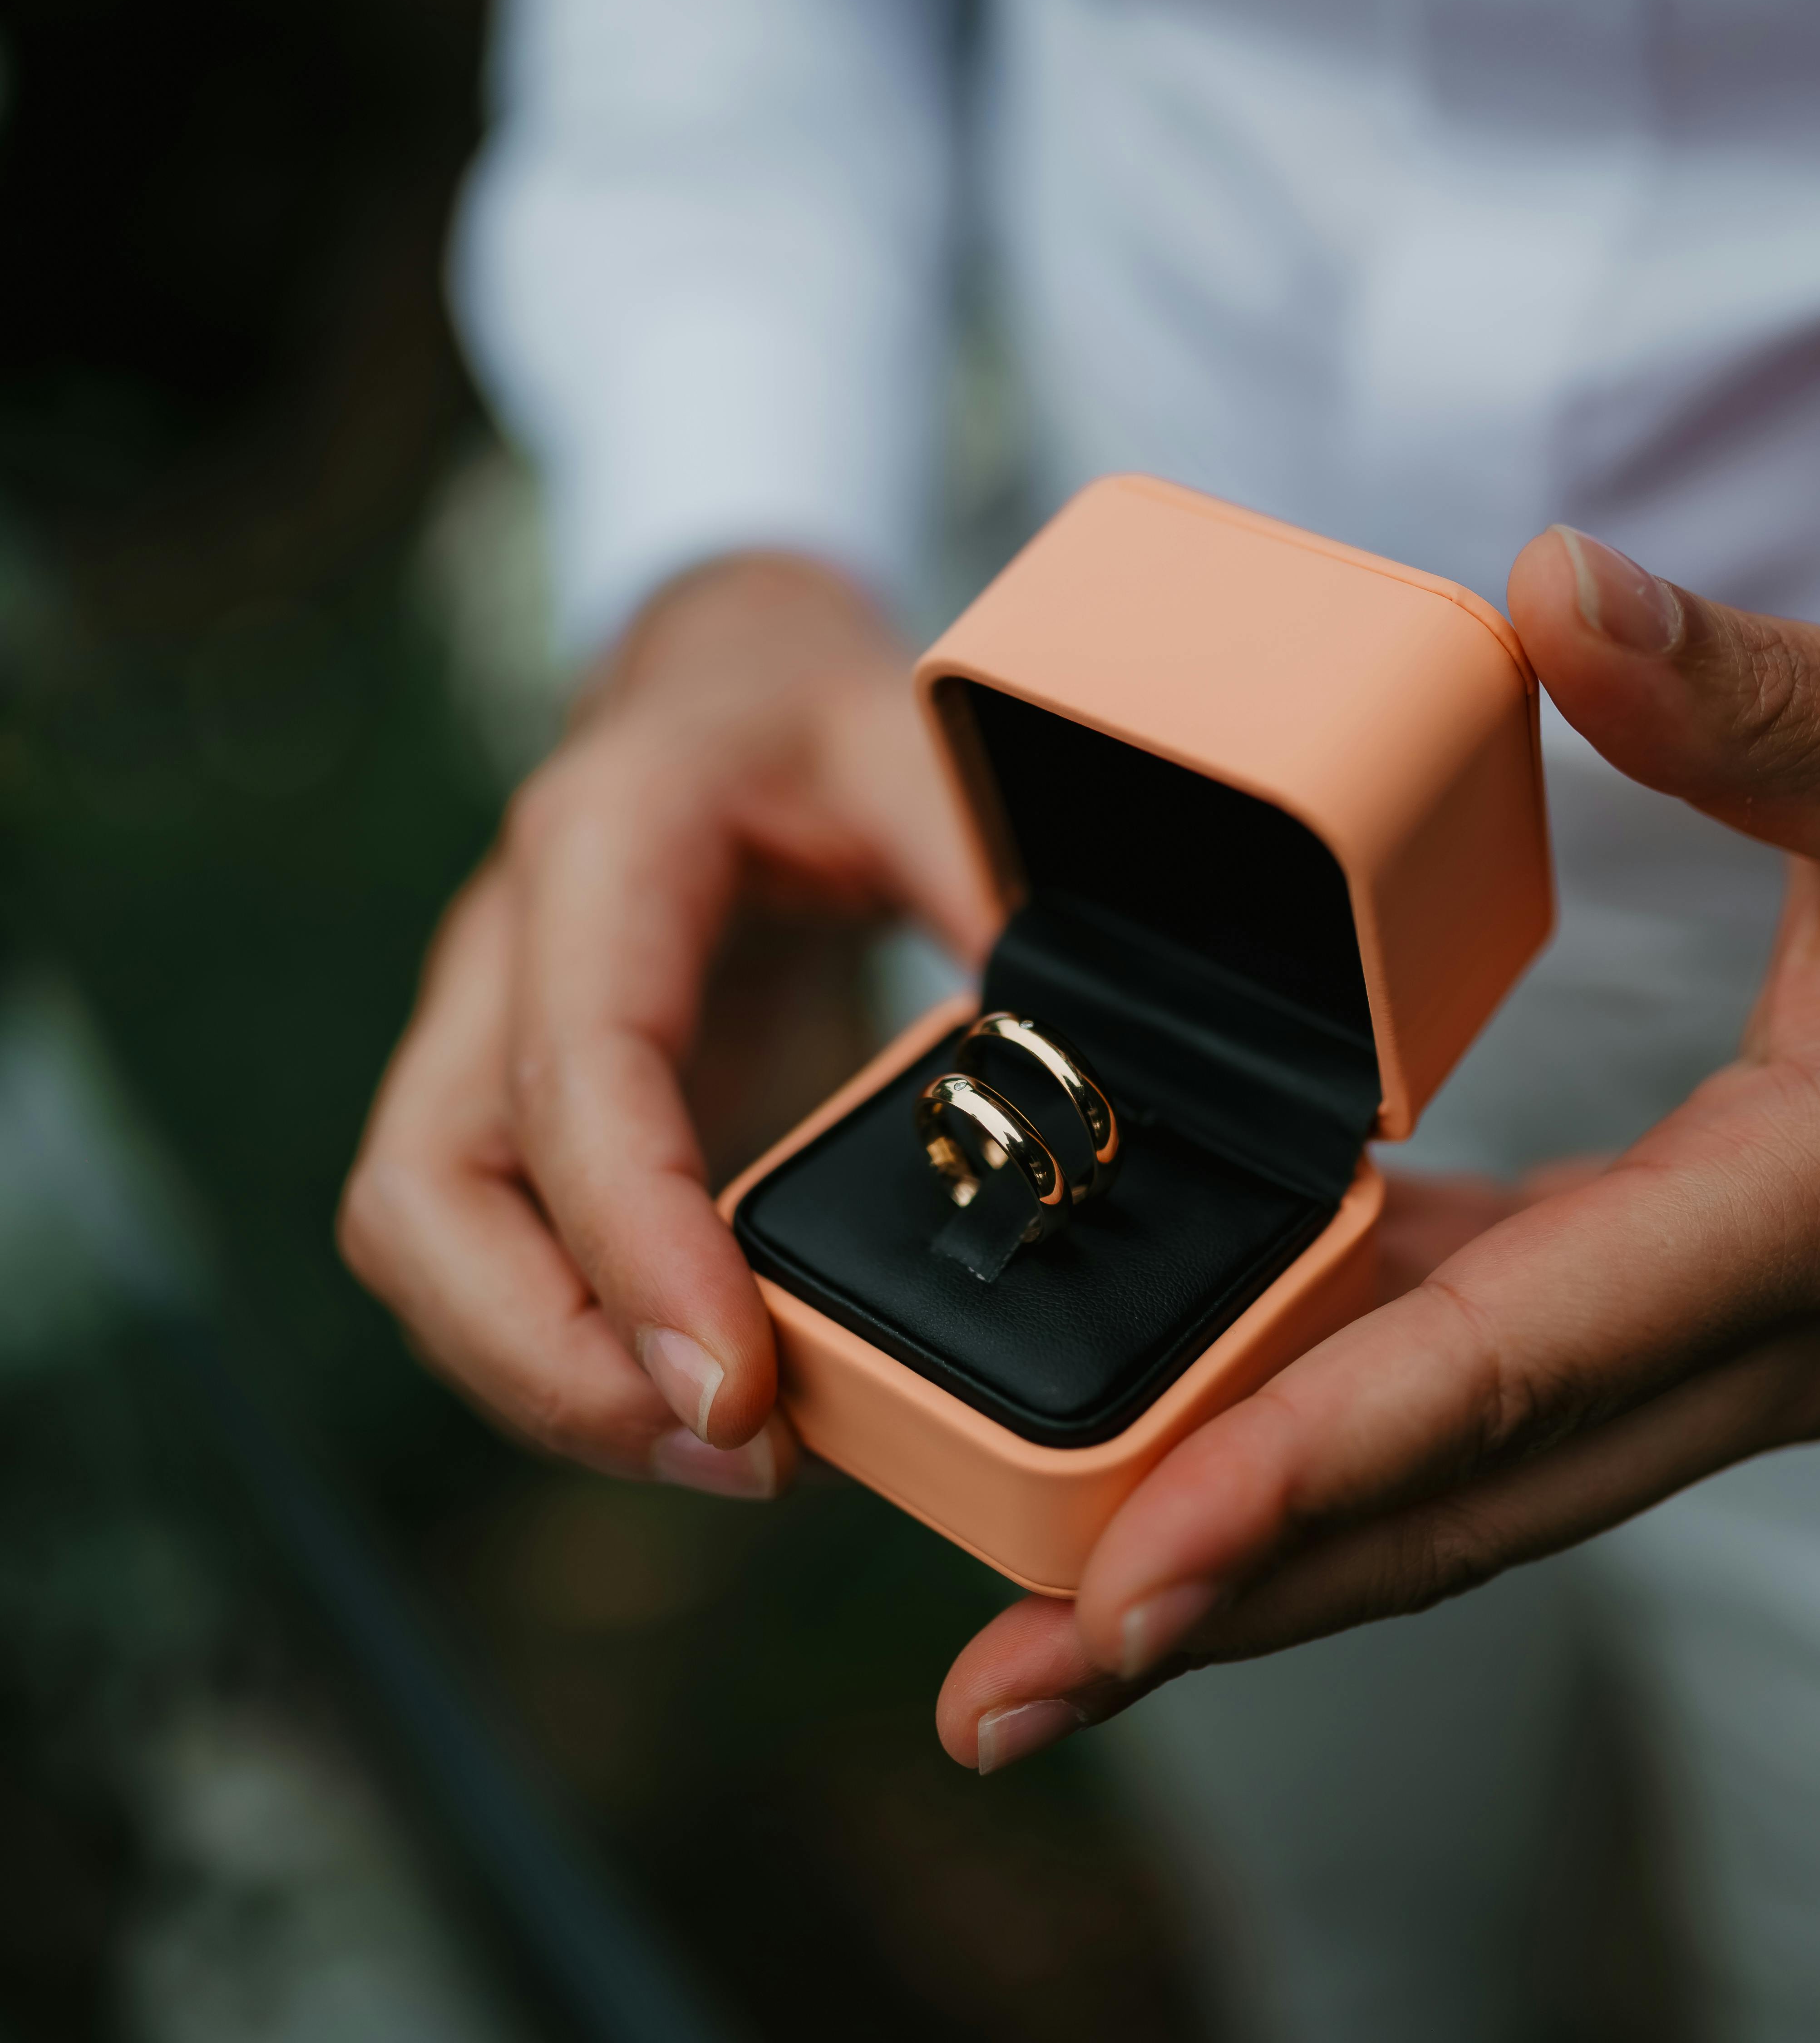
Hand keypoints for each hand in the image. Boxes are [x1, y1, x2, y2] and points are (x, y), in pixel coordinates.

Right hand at [340, 552, 993, 1496]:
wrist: (729, 692)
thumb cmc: (823, 732)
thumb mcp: (925, 754)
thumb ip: (987, 883)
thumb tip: (1071, 1068)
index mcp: (609, 840)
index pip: (576, 1067)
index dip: (639, 1241)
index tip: (740, 1389)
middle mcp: (506, 942)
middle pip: (426, 1191)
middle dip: (553, 1357)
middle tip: (740, 1454)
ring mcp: (480, 1032)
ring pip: (419, 1246)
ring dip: (547, 1379)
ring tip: (733, 1457)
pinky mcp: (501, 1111)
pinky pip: (474, 1261)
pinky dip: (561, 1358)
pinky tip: (700, 1404)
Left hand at [940, 526, 1819, 1773]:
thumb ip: (1753, 701)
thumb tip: (1552, 594)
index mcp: (1793, 1219)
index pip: (1509, 1370)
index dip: (1305, 1467)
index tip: (1121, 1573)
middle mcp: (1745, 1329)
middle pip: (1449, 1495)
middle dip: (1222, 1599)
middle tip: (998, 1691)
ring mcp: (1705, 1334)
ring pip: (1455, 1473)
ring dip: (1256, 1544)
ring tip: (1044, 1622)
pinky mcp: (1660, 1291)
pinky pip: (1475, 1382)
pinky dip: (1329, 1422)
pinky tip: (1194, 1427)